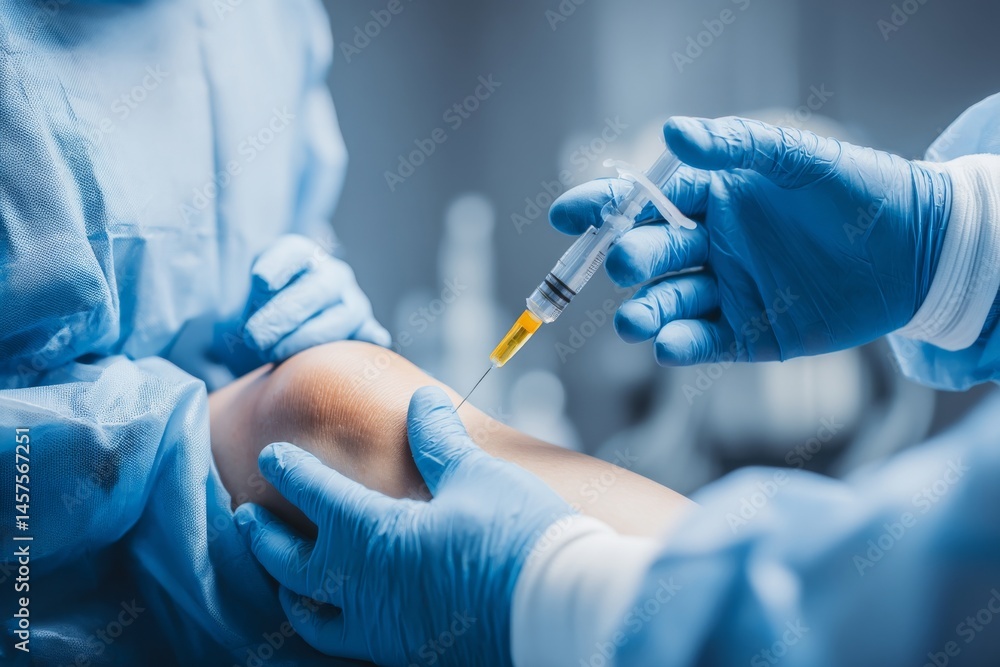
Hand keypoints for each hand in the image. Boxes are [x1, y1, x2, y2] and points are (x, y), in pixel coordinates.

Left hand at [230, 234, 389, 367]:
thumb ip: (250, 282)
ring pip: (343, 316)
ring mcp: (352, 302)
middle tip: (254, 337)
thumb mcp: (245, 287)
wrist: (283, 324)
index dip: (278, 266)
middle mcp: (332, 274)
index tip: (260, 282)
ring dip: (308, 337)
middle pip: (316, 289)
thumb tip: (262, 280)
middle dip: (285, 315)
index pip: (292, 252)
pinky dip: (371, 335)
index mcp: (301, 254)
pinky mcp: (362, 328)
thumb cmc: (259, 305)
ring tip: (273, 354)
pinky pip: (369, 331)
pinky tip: (376, 340)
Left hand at [234, 387, 573, 665]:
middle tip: (244, 519)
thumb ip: (438, 441)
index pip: (317, 497)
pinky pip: (350, 647)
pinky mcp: (409, 655)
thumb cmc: (518, 539)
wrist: (558, 615)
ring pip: (312, 619)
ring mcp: (384, 632)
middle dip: (263, 538)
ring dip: (290, 593)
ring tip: (284, 580)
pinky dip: (331, 628)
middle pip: (292, 565)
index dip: (291, 471)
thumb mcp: (476, 477)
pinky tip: (342, 618)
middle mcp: (365, 590)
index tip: (272, 456)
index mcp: (374, 538)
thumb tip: (421, 401)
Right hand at [549, 117, 951, 364]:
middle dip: (629, 260)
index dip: (601, 207)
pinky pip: (705, 341)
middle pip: (651, 257)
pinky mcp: (749, 335)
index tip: (566, 214)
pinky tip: (669, 344)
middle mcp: (709, 248)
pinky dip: (683, 345)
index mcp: (710, 200)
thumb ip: (736, 145)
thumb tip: (673, 129)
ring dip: (645, 312)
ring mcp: (726, 292)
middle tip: (625, 262)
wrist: (915, 248)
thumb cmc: (854, 189)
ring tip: (635, 320)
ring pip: (668, 304)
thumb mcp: (797, 157)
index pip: (643, 203)